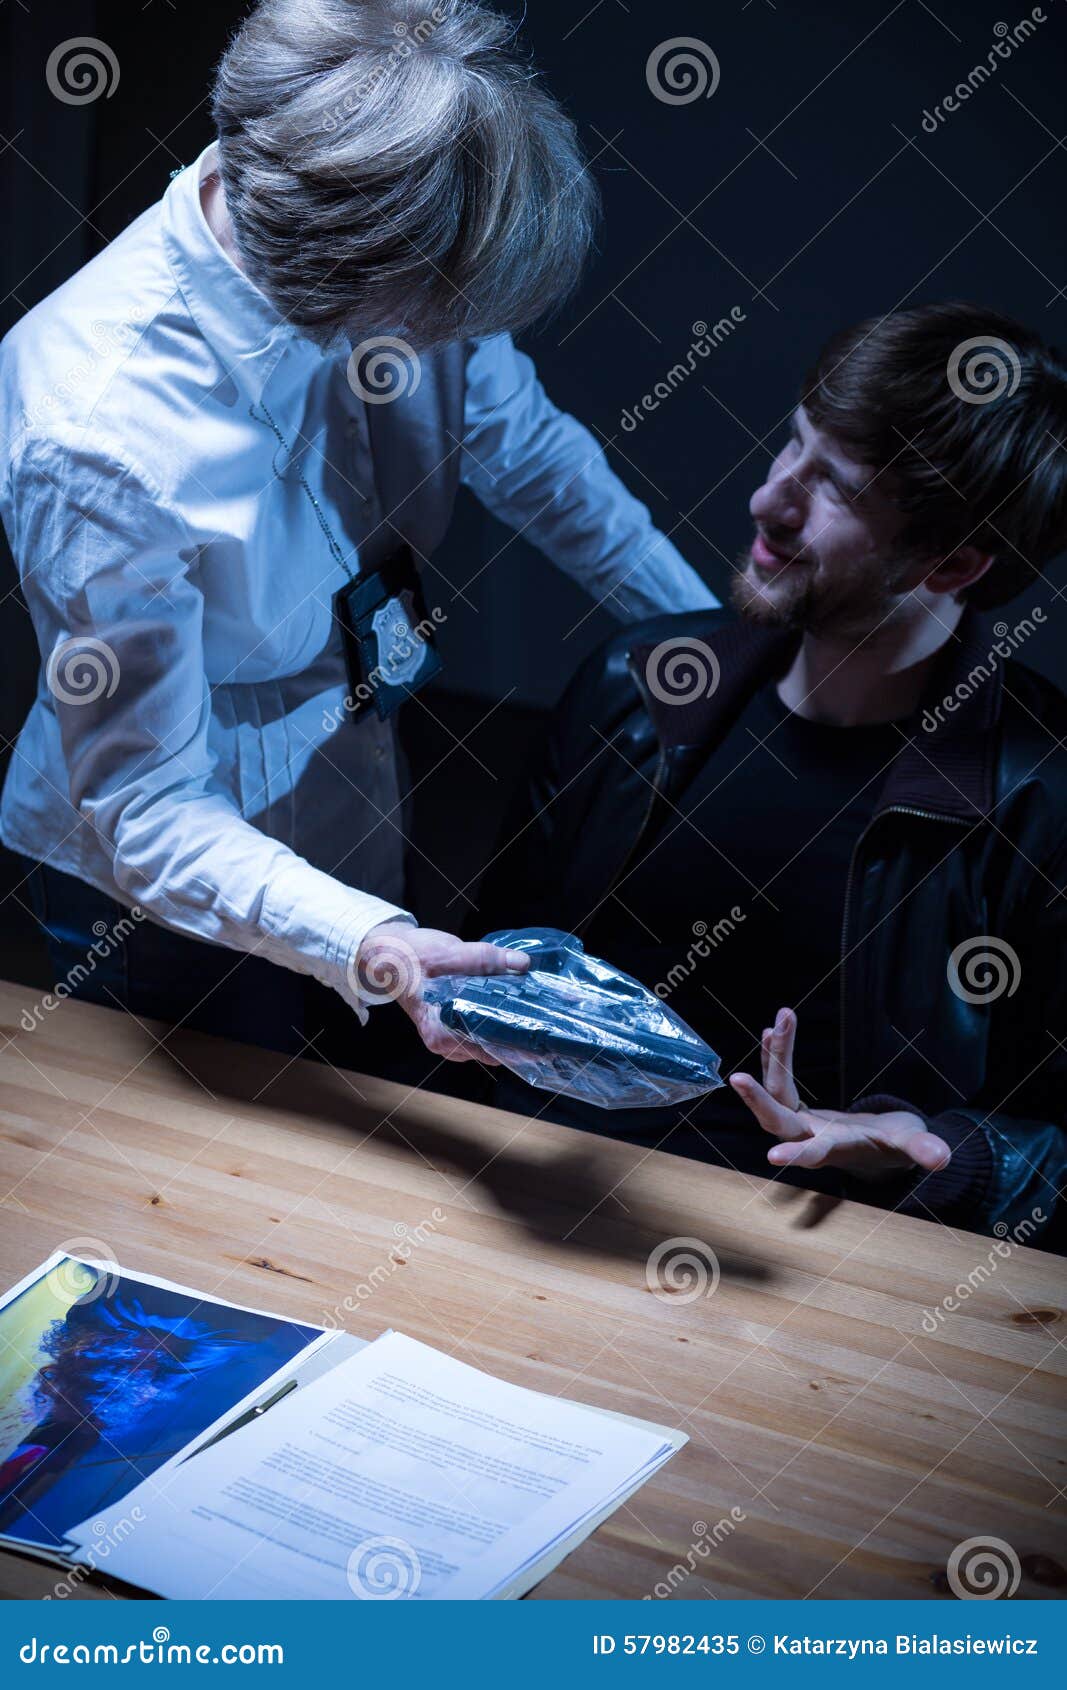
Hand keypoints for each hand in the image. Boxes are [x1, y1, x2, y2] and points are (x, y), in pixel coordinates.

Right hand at [354, 921, 528, 1063]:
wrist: (388, 955)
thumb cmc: (411, 957)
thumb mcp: (447, 952)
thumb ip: (484, 958)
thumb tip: (520, 963)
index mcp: (439, 1031)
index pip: (487, 1047)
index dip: (517, 1042)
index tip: (542, 1038)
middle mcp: (444, 1043)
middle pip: (491, 1046)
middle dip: (518, 1035)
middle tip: (547, 1022)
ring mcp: (448, 1038)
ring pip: (488, 1040)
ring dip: (509, 1028)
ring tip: (537, 1015)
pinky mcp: (453, 1027)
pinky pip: (481, 1030)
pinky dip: (497, 1021)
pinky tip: (514, 1009)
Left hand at [728, 1007, 950, 1178]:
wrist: (875, 1144)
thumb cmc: (892, 1146)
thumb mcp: (909, 1144)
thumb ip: (922, 1149)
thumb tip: (942, 1158)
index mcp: (834, 1149)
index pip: (812, 1154)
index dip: (795, 1155)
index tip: (773, 1158)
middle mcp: (808, 1136)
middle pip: (776, 1120)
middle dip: (758, 1100)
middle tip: (736, 1078)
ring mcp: (798, 1120)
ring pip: (777, 1090)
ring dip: (775, 1057)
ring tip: (780, 1021)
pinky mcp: (795, 1105)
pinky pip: (779, 1078)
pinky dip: (776, 1055)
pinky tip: (773, 1030)